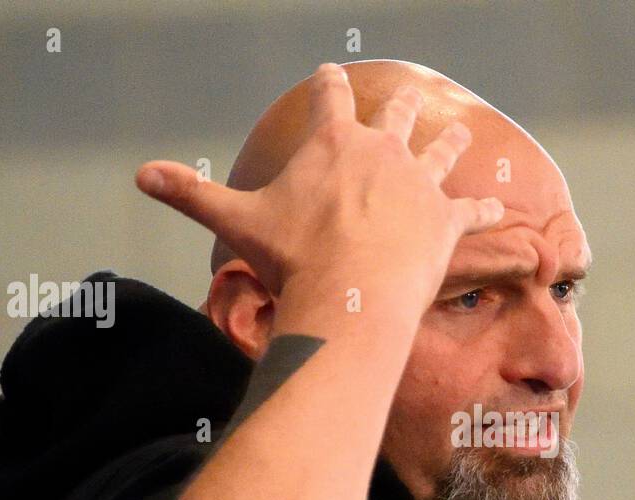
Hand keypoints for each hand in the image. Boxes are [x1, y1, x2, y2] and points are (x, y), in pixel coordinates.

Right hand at [134, 62, 503, 319]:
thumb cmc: (293, 256)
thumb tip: (140, 174)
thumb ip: (193, 193)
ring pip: (442, 150)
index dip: (328, 83)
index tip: (330, 71)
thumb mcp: (237, 220)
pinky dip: (482, 209)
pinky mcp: (447, 218)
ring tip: (462, 131)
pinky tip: (495, 208)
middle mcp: (383, 150)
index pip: (329, 97)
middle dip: (398, 107)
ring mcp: (420, 181)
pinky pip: (472, 209)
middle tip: (405, 98)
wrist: (351, 293)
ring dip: (451, 141)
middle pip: (395, 115)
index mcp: (334, 142)